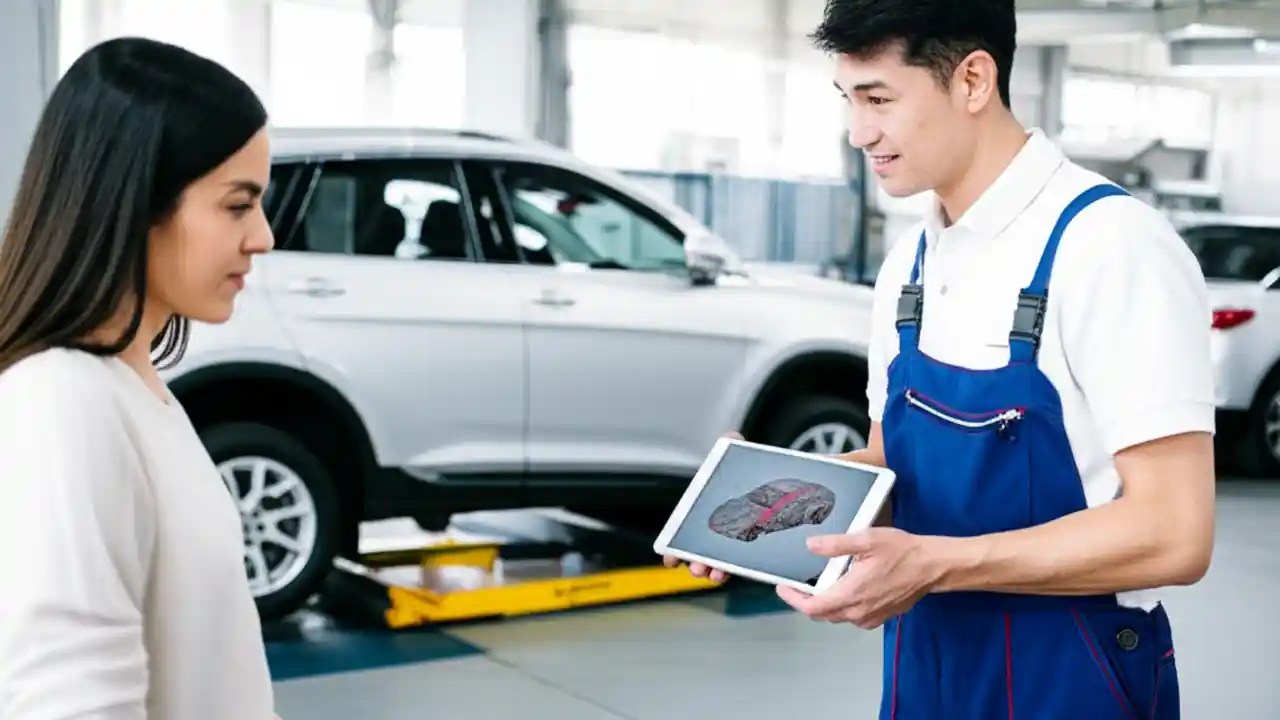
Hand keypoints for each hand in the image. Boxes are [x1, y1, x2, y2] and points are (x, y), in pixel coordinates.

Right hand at [660, 430, 743, 581]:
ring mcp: (731, 540)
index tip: (669, 558)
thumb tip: (730, 438)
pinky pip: (737, 564)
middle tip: (695, 567)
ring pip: (716, 560)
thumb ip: (732, 447)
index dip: (675, 545)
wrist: (775, 481)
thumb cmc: (751, 471)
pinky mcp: (750, 549)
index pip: (686, 529)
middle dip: (694, 561)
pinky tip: (728, 572)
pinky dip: (730, 570)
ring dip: (711, 569)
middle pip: (699, 549)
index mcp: (707, 508)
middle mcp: (716, 528)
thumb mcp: (739, 458)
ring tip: (711, 573)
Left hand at [776, 527, 943, 629]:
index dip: (793, 599)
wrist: (932, 567)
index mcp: (850, 594)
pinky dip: (843, 605)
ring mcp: (870, 617)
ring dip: (826, 603)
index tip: (783, 588)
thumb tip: (811, 545)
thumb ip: (835, 544)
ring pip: (837, 616)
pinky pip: (853, 616)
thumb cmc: (902, 552)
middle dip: (807, 601)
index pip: (812, 608)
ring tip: (820, 583)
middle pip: (822, 614)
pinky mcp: (880, 617)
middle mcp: (858, 611)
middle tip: (798, 584)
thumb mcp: (866, 540)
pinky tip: (846, 588)